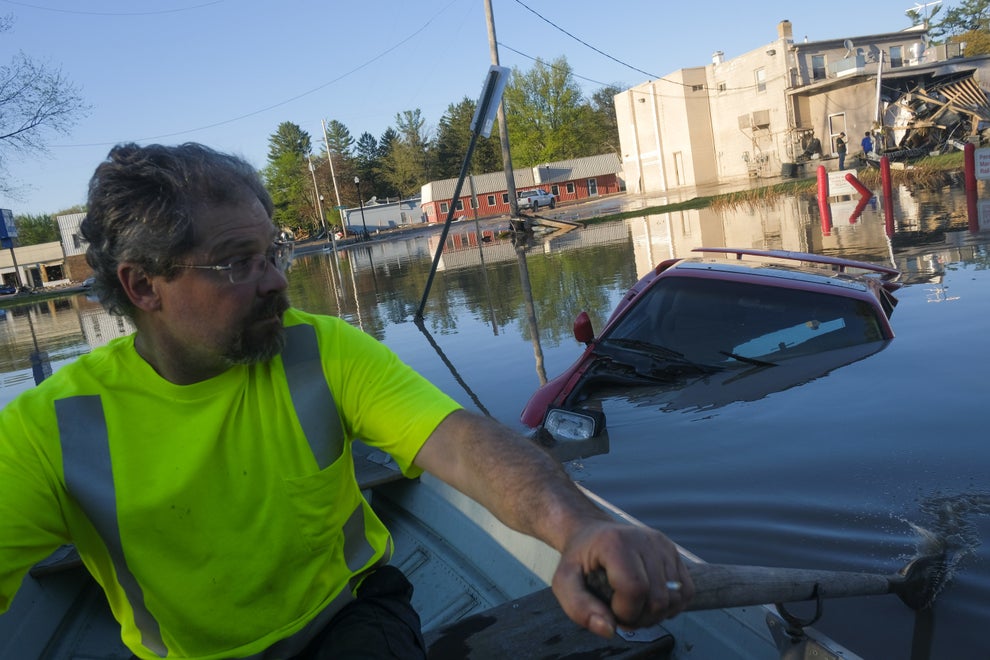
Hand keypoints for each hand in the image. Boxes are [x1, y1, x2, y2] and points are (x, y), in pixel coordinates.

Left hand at [550, 521, 693, 637]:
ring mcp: (662, 545)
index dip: (625, 612)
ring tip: (634, 606)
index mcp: (616, 543)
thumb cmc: (579, 559)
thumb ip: (579, 608)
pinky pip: (686, 591)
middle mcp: (645, 540)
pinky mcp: (673, 552)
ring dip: (655, 614)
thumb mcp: (564, 582)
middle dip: (640, 618)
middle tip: (621, 613)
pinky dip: (671, 605)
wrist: (591, 534)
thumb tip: (609, 630)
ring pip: (675, 598)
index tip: (610, 611)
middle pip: (659, 598)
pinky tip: (649, 600)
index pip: (635, 589)